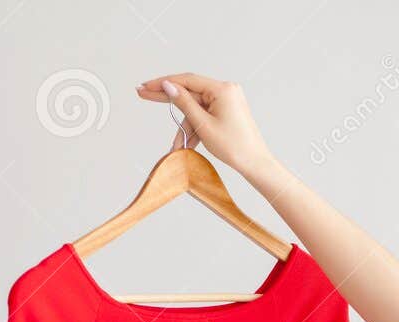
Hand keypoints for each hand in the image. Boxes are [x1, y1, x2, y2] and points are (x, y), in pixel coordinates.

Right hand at [136, 73, 274, 177]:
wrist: (255, 163)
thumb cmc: (234, 146)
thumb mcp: (203, 125)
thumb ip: (184, 103)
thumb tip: (168, 86)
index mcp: (222, 89)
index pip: (186, 80)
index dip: (163, 83)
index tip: (146, 86)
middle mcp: (225, 90)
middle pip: (189, 93)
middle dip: (168, 100)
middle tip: (143, 94)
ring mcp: (226, 100)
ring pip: (195, 109)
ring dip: (184, 127)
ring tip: (177, 147)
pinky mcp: (226, 111)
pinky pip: (204, 115)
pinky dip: (195, 129)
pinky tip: (187, 144)